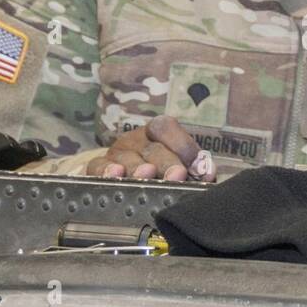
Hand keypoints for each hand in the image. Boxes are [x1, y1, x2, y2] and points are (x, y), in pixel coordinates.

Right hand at [86, 115, 216, 181]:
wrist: (124, 178)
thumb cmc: (160, 171)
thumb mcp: (179, 165)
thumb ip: (195, 169)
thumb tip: (208, 175)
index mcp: (157, 132)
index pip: (168, 128)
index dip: (184, 146)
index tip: (199, 169)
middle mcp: (137, 139)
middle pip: (152, 148)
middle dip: (167, 163)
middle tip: (177, 175)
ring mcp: (116, 153)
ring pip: (127, 158)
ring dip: (138, 167)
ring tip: (147, 174)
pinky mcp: (97, 167)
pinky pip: (97, 166)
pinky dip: (106, 171)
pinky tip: (116, 174)